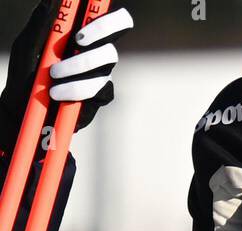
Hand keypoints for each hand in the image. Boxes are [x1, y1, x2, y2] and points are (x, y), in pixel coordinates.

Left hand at [0, 1, 133, 147]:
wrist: (24, 107)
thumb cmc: (25, 72)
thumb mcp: (28, 44)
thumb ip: (40, 22)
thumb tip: (50, 1)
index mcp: (83, 37)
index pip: (108, 21)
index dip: (106, 21)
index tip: (81, 31)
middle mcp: (96, 53)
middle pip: (115, 37)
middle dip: (98, 36)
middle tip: (77, 42)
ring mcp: (101, 75)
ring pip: (106, 63)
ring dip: (78, 66)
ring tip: (53, 75)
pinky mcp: (101, 95)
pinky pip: (100, 89)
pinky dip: (77, 90)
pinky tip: (59, 94)